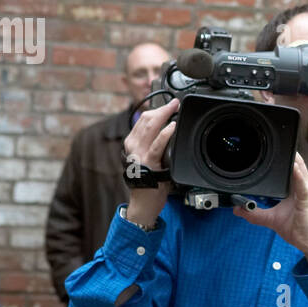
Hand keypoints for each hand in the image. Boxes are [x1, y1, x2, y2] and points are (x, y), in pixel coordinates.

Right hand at [123, 99, 178, 226]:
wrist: (143, 203)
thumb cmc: (148, 182)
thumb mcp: (148, 159)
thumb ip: (154, 146)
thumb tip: (169, 132)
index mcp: (132, 144)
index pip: (143, 120)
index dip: (157, 109)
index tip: (169, 104)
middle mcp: (132, 146)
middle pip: (146, 119)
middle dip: (162, 108)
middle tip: (175, 102)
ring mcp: (139, 154)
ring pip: (150, 127)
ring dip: (164, 115)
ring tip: (175, 108)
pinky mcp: (148, 163)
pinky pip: (157, 145)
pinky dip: (165, 134)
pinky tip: (172, 127)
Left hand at [233, 154, 307, 271]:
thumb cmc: (299, 229)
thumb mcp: (272, 219)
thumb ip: (255, 213)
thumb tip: (238, 209)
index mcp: (297, 187)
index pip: (290, 167)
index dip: (282, 157)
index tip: (269, 148)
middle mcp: (304, 185)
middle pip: (296, 163)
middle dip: (287, 153)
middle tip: (276, 140)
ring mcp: (307, 190)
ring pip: (300, 169)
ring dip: (292, 160)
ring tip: (284, 149)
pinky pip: (303, 184)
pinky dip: (298, 174)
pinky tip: (293, 167)